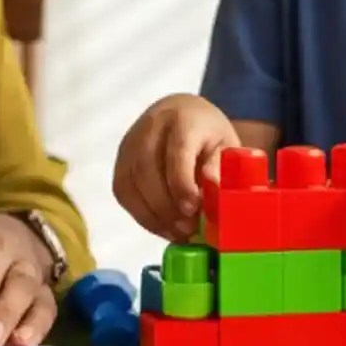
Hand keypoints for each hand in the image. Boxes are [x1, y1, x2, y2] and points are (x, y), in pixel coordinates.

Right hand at [113, 93, 239, 240]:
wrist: (181, 113)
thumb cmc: (208, 134)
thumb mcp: (226, 145)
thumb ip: (220, 166)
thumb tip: (213, 190)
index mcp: (183, 120)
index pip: (176, 152)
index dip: (181, 183)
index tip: (192, 209)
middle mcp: (150, 128)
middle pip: (146, 169)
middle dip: (165, 205)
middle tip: (187, 230)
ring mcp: (130, 144)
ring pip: (130, 183)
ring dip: (152, 215)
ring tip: (176, 232)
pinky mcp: (120, 160)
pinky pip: (123, 192)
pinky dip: (141, 214)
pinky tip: (161, 226)